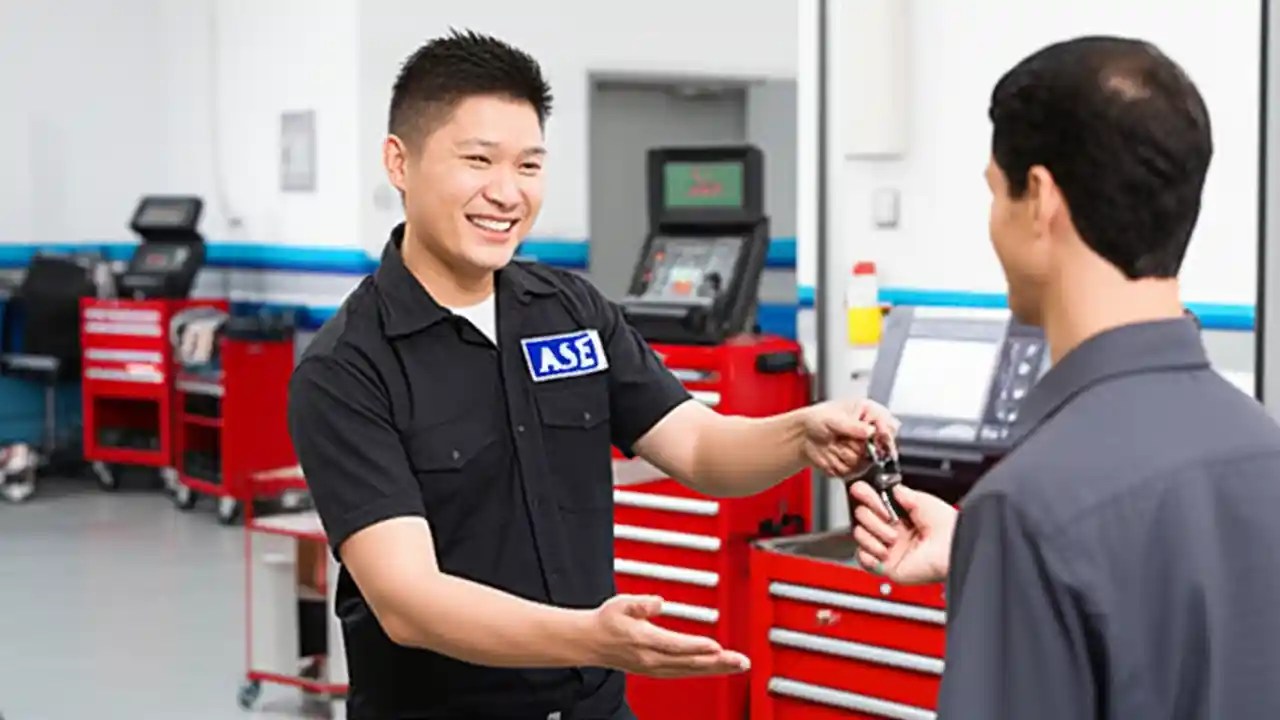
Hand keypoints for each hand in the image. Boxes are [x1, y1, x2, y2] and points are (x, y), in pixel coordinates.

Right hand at [588, 595, 749, 677]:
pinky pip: (684, 673)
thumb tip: (659, 601)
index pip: (676, 645)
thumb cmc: (606, 622)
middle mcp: (651, 659)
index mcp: (644, 640)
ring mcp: (654, 667)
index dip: (698, 646)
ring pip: (690, 671)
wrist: (590, 642)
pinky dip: (702, 671)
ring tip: (737, 666)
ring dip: (715, 669)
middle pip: (690, 662)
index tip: (717, 646)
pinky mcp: (655, 671)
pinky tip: (715, 669)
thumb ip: (641, 603)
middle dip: (718, 662)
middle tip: (741, 661)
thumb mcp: (621, 604)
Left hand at [801, 399, 900, 477]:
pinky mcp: (856, 466)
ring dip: (846, 455)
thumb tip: (870, 431)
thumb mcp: (834, 418)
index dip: (883, 434)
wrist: (802, 437)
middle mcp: (871, 433)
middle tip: (843, 438)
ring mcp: (865, 451)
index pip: (889, 426)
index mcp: (870, 414)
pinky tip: (832, 454)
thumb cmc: (817, 420)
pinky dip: (840, 465)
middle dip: (859, 446)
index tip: (874, 436)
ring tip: (834, 444)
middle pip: (880, 448)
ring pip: (865, 461)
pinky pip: (854, 471)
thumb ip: (853, 426)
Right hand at [849, 482, 955, 584]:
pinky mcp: (886, 566)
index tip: (864, 492)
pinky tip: (884, 551)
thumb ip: (901, 492)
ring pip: (859, 536)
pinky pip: (862, 559)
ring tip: (894, 539)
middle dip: (872, 517)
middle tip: (889, 519)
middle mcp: (891, 531)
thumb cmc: (946, 527)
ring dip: (874, 536)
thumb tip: (888, 487)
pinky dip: (868, 554)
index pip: (870, 502)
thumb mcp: (921, 500)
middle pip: (860, 517)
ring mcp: (887, 548)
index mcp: (899, 515)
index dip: (865, 496)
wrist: (951, 549)